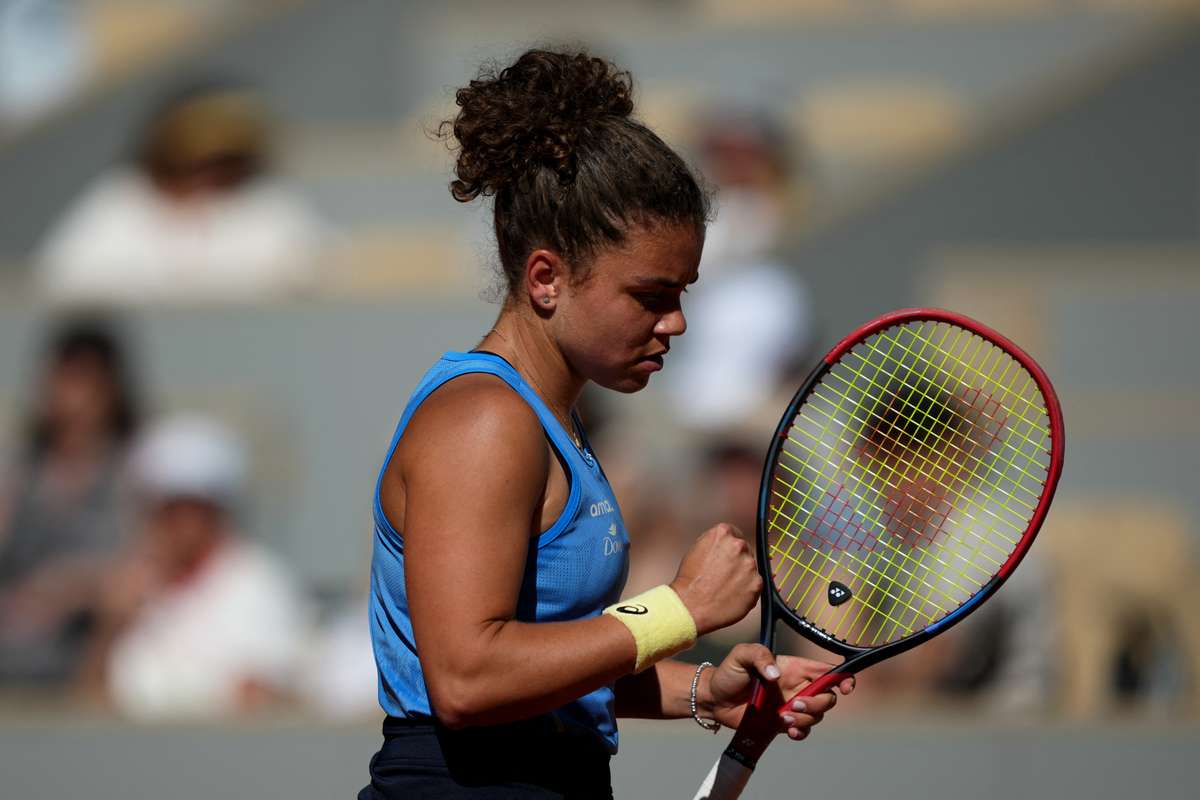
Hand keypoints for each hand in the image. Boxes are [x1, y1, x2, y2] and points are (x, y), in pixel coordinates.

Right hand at [670, 523, 759, 635]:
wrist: (690, 606)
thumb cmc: (689, 579)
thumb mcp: (698, 548)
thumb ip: (717, 542)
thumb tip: (727, 544)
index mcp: (723, 532)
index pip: (735, 535)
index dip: (729, 548)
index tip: (724, 557)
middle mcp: (739, 545)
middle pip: (745, 550)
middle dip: (737, 561)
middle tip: (722, 575)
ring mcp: (750, 564)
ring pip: (750, 568)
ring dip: (742, 576)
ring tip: (725, 587)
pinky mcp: (757, 583)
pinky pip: (755, 584)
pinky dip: (746, 590)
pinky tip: (731, 595)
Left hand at [700, 644, 855, 740]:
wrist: (714, 699)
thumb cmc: (729, 672)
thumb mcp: (741, 655)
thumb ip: (760, 656)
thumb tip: (777, 675)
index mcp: (794, 667)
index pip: (827, 671)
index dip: (843, 678)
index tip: (846, 688)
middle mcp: (797, 686)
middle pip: (828, 697)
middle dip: (817, 704)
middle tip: (793, 704)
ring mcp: (791, 706)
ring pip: (817, 716)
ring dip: (805, 719)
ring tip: (782, 717)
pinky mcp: (783, 723)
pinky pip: (803, 731)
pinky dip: (800, 733)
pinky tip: (787, 731)